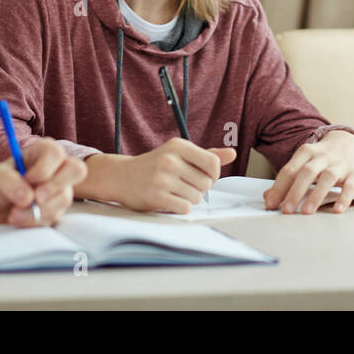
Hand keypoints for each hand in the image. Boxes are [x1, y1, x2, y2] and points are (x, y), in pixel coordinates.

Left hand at [0, 138, 86, 227]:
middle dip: (54, 187)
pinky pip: (55, 217)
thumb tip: (28, 198)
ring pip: (64, 198)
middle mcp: (57, 168)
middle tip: (35, 198)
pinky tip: (19, 219)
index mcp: (43, 152)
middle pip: (76, 170)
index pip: (56, 153)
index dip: (44, 169)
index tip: (27, 178)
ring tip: (13, 214)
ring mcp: (61, 189)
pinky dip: (34, 221)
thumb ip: (9, 182)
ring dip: (37, 210)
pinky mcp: (57, 209)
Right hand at [116, 138, 236, 213]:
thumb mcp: (179, 154)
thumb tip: (232, 153)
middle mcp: (170, 160)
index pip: (213, 163)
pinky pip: (185, 207)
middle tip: (183, 184)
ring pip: (197, 197)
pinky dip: (180, 207)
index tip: (204, 176)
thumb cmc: (155, 165)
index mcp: (178, 146)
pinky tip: (169, 200)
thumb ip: (206, 155)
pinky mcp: (156, 196)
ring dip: (189, 198)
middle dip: (199, 188)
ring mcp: (162, 178)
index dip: (213, 174)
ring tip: (174, 191)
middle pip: (207, 183)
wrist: (121, 176)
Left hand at [263, 130, 353, 214]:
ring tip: (306, 212)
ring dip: (316, 195)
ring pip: (327, 178)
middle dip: (295, 192)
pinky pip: (350, 185)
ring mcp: (340, 164)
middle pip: (307, 172)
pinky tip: (337, 209)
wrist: (351, 140)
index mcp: (306, 152)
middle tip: (286, 210)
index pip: (290, 169)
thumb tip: (268, 197)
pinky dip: (344, 198)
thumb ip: (288, 178)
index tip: (270, 204)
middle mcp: (323, 156)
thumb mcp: (304, 160)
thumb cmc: (322, 156)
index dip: (279, 187)